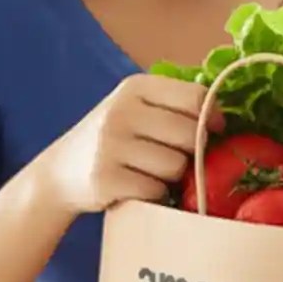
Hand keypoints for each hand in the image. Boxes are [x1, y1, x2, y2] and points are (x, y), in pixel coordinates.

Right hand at [35, 74, 223, 214]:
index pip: (195, 97)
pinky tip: (136, 187)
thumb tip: (223, 118)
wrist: (59, 173)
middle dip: (191, 151)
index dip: (212, 117)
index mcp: (134, 88)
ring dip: (172, 176)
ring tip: (149, 171)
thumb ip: (174, 106)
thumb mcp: (136, 109)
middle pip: (191, 135)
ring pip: (176, 166)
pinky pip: (156, 190)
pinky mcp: (105, 179)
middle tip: (173, 156)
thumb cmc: (113, 140)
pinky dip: (153, 194)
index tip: (213, 129)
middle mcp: (121, 111)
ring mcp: (110, 145)